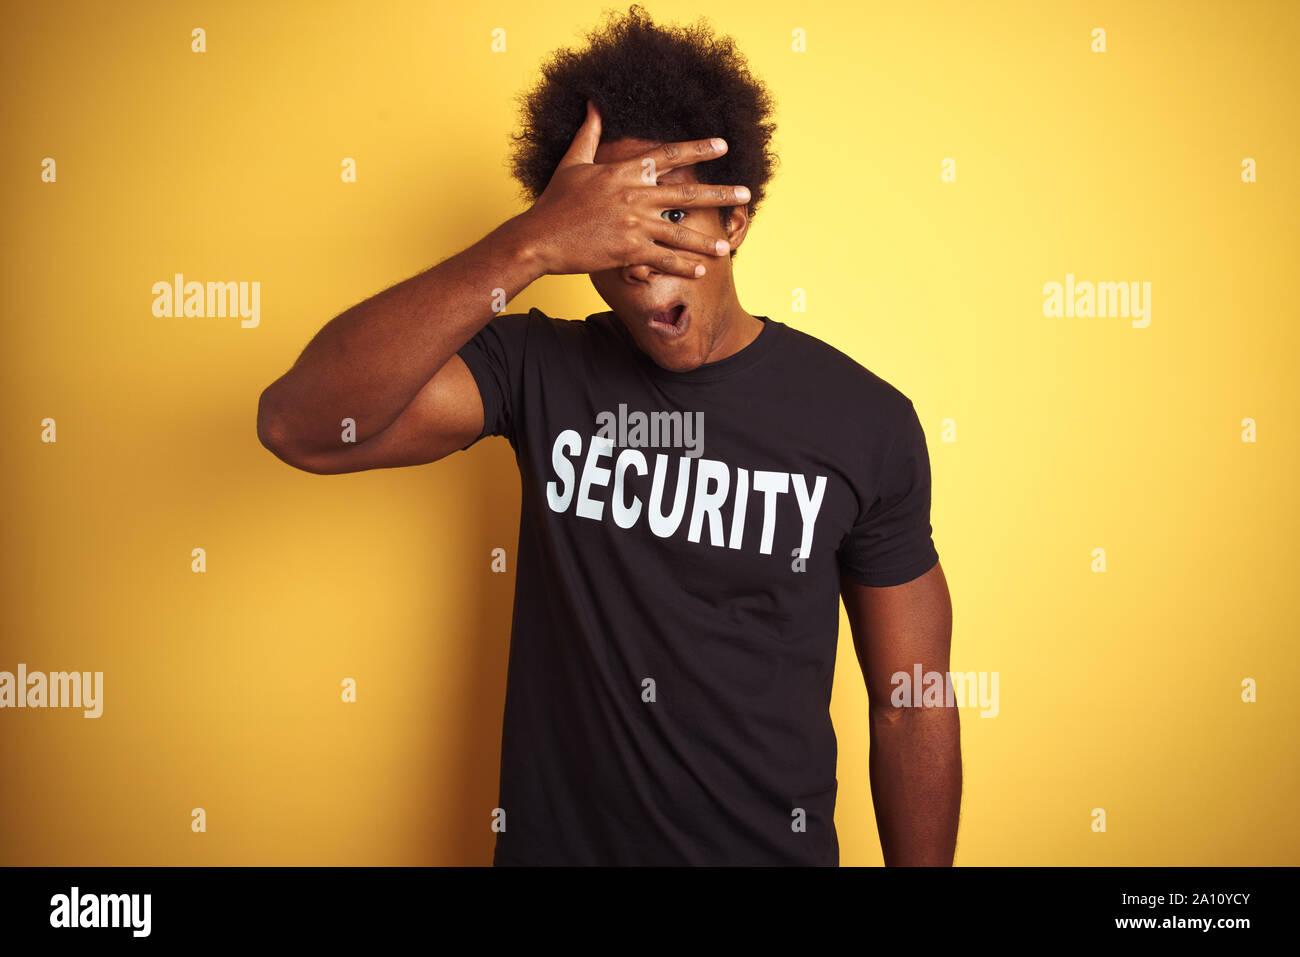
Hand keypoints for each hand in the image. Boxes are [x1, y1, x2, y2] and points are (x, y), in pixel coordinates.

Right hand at [521, 100, 749, 278]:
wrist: (538, 238)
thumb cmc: (554, 202)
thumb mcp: (572, 163)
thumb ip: (588, 134)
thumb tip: (594, 104)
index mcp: (624, 172)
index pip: (670, 156)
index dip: (699, 149)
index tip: (723, 145)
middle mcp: (634, 196)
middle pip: (687, 195)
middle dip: (720, 194)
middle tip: (745, 194)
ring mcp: (633, 225)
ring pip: (680, 234)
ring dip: (706, 241)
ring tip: (727, 246)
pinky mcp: (628, 251)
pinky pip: (663, 260)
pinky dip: (682, 266)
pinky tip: (700, 271)